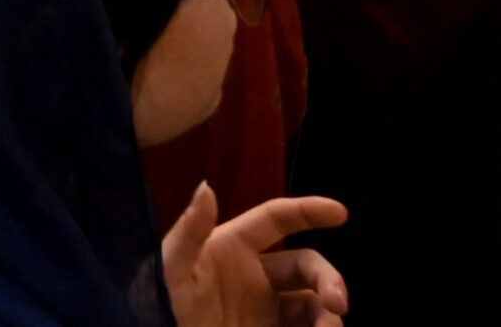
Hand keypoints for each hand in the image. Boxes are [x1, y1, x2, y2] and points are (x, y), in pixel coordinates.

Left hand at [163, 184, 348, 326]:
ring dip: (328, 316)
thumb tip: (207, 186)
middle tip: (337, 304)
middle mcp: (255, 275)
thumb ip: (190, 230)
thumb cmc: (158, 303)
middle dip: (329, 280)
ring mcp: (264, 309)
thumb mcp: (170, 268)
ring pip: (313, 304)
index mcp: (232, 246)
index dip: (308, 211)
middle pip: (306, 265)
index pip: (277, 219)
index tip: (341, 213)